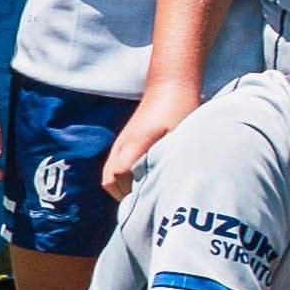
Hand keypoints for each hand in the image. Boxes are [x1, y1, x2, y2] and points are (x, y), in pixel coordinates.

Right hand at [99, 78, 199, 200]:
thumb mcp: (180, 134)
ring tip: (146, 195)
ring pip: (110, 175)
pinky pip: (116, 167)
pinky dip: (124, 179)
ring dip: (124, 188)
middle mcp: (122, 145)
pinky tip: (144, 181)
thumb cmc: (179, 109)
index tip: (149, 199)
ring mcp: (120, 144)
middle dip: (125, 195)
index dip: (130, 191)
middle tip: (148, 203)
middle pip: (109, 180)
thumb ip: (171, 157)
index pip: (118, 175)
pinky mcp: (124, 143)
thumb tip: (168, 182)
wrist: (170, 86)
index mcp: (134, 143)